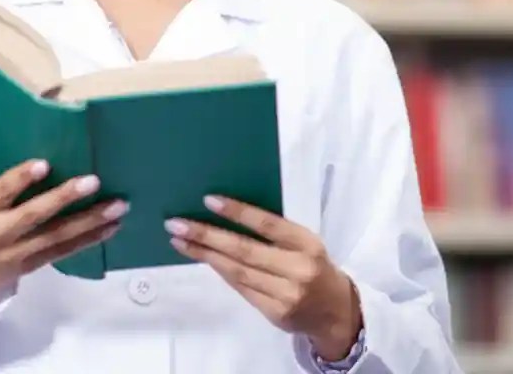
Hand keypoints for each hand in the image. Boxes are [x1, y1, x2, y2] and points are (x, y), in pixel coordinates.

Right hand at [0, 138, 128, 308]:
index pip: (1, 193)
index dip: (21, 179)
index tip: (44, 164)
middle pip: (35, 215)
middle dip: (65, 198)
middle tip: (93, 181)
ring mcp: (18, 251)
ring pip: (56, 236)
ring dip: (89, 221)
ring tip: (117, 207)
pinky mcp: (32, 264)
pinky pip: (63, 252)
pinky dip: (88, 240)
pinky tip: (111, 227)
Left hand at [165, 196, 361, 360]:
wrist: (337, 312)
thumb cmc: (313, 266)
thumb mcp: (305, 244)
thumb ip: (274, 232)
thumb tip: (225, 213)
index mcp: (307, 244)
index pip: (268, 224)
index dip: (238, 212)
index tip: (208, 199)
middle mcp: (298, 269)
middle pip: (244, 250)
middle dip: (206, 235)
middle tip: (176, 224)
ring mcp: (286, 294)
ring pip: (236, 271)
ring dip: (204, 254)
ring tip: (179, 240)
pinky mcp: (275, 312)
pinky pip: (240, 287)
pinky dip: (218, 270)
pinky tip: (201, 257)